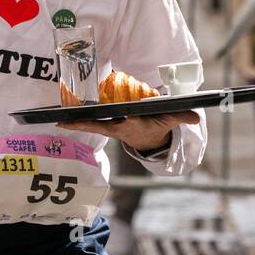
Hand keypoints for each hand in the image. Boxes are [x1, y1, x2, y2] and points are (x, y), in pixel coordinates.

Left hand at [56, 110, 199, 153]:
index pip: (124, 121)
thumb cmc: (156, 125)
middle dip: (81, 124)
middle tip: (63, 122)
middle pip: (98, 124)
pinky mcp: (103, 124)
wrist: (148, 138)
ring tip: (57, 119)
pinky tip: (59, 118)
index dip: (120, 118)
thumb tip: (197, 117)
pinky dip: (75, 120)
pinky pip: (87, 120)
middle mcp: (117, 127)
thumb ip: (181, 117)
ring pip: (89, 123)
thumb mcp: (169, 121)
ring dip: (74, 122)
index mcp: (132, 125)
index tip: (119, 116)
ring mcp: (108, 126)